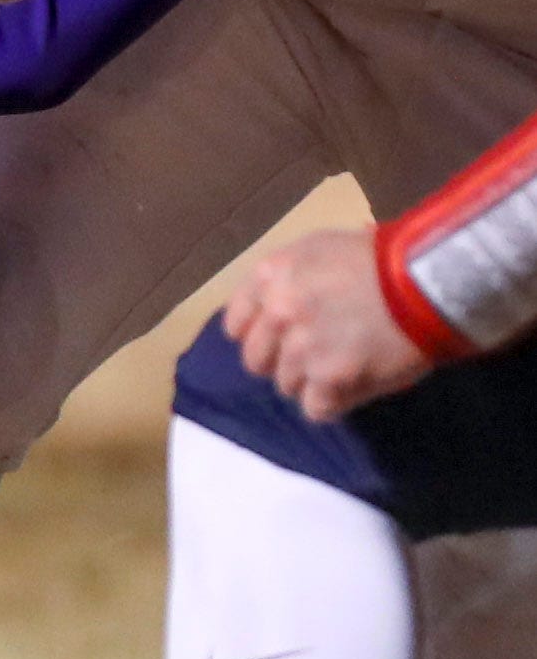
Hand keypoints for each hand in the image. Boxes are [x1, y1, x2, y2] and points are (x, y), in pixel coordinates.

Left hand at [226, 228, 434, 421]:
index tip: (278, 342)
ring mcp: (300, 347)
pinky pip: (316, 408)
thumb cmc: (378, 260)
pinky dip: (333, 403)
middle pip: (257, 361)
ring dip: (312, 383)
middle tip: (315, 359)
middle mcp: (276, 312)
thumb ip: (287, 279)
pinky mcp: (330, 378)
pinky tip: (353, 388)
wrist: (423, 282)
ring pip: (286, 385)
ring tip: (343, 369)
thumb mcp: (317, 250)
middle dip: (282, 363)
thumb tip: (274, 307)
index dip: (258, 337)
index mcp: (268, 277)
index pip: (235, 325)